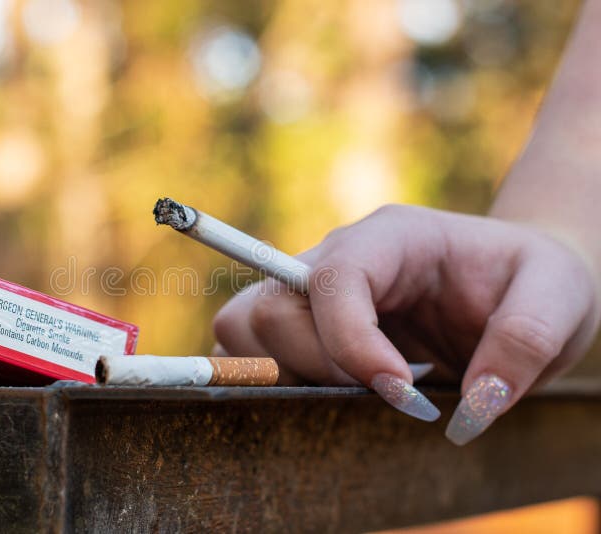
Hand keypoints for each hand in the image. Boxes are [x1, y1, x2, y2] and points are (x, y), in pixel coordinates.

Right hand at [212, 205, 600, 443]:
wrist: (516, 282)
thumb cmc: (535, 281)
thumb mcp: (561, 298)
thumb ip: (524, 343)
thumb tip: (471, 407)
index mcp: (392, 236)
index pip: (333, 280)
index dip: (349, 343)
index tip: (402, 391)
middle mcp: (340, 257)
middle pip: (271, 307)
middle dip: (314, 366)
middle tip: (387, 394)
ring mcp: (316, 292)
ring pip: (244, 328)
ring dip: (281, 373)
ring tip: (350, 395)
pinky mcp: (309, 325)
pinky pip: (258, 351)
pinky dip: (276, 379)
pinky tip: (334, 393)